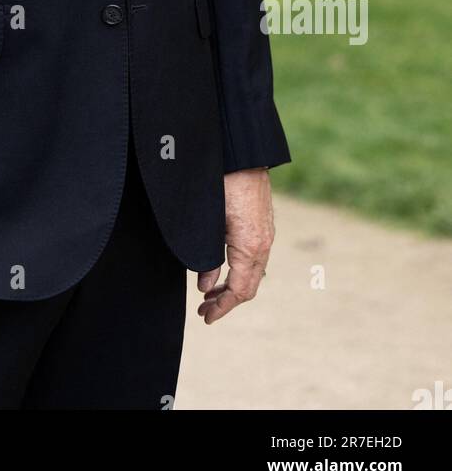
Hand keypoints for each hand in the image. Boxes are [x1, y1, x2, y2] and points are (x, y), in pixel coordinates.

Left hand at [196, 168, 274, 323]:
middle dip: (226, 301)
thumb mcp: (209, 222)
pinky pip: (256, 258)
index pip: (240, 290)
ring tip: (209, 293)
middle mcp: (264, 243)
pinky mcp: (264, 224)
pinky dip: (240, 270)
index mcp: (250, 246)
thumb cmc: (223, 183)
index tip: (206, 317)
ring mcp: (266, 234)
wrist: (243, 154)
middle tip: (203, 310)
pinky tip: (224, 268)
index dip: (223, 307)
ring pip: (253, 272)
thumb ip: (207, 257)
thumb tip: (205, 286)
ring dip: (232, 286)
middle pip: (249, 286)